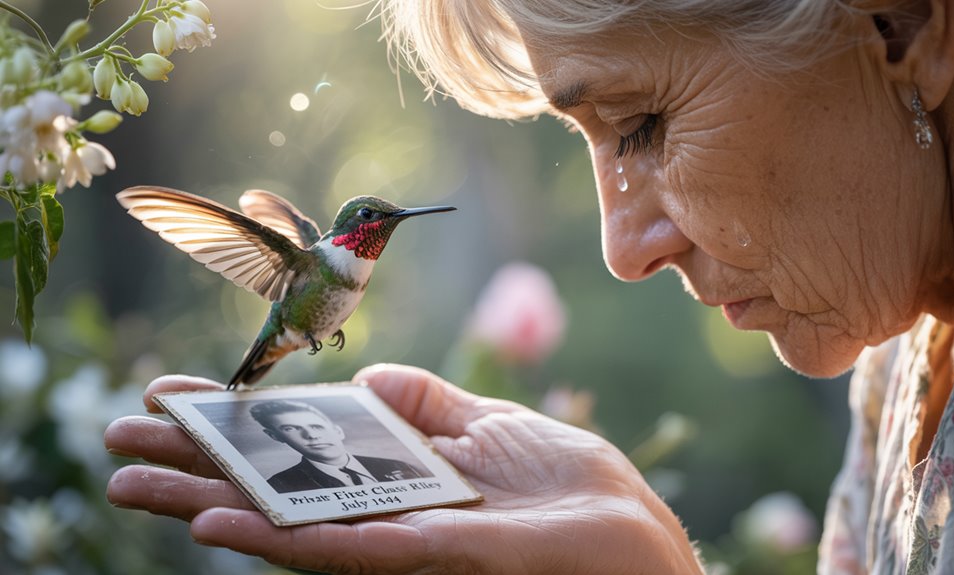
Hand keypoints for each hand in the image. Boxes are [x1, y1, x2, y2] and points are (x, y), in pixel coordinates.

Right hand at [105, 365, 700, 573]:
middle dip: (200, 466)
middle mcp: (389, 511)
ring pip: (292, 520)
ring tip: (140, 486)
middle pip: (279, 487)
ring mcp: (407, 537)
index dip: (241, 427)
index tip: (177, 401)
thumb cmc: (573, 489)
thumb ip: (429, 405)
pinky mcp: (436, 554)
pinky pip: (348, 544)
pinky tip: (225, 521)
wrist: (638, 541)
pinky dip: (284, 533)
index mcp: (402, 476)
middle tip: (117, 446)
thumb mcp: (493, 425)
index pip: (301, 448)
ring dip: (216, 502)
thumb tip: (366, 374)